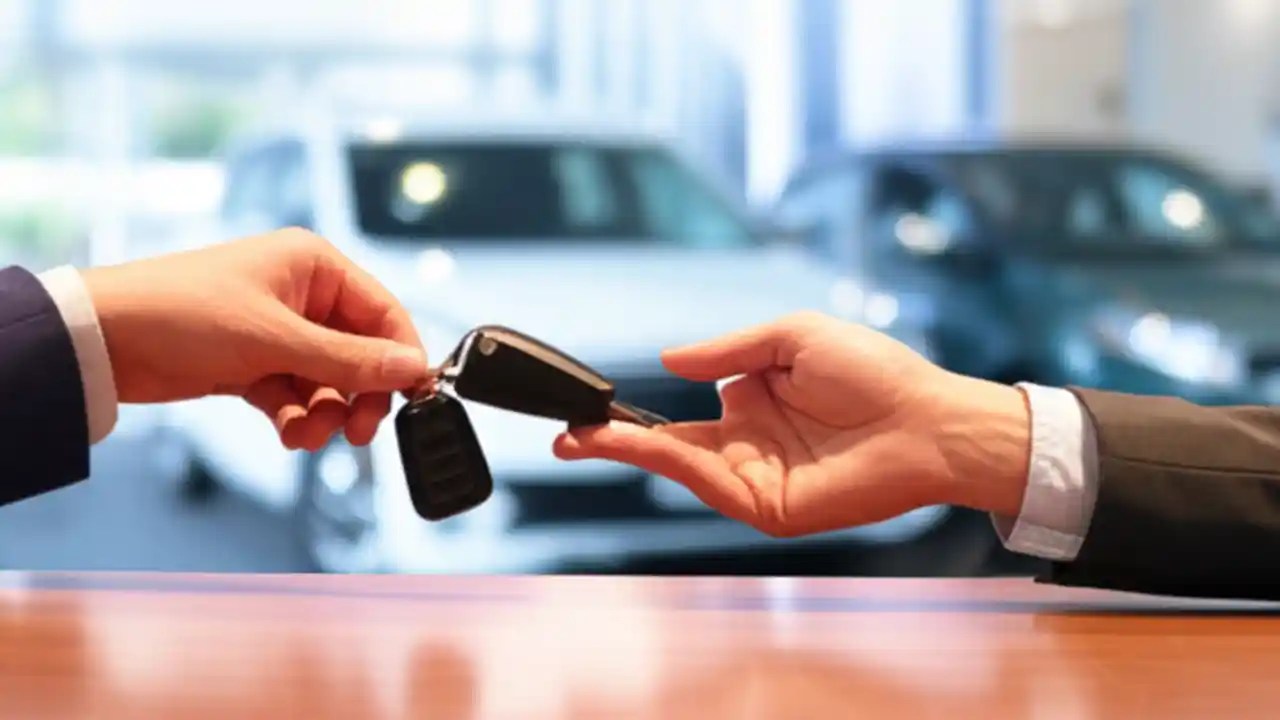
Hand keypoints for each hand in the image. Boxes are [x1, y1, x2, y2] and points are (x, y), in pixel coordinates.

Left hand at [81, 228, 428, 450]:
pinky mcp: (252, 361)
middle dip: (356, 396)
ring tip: (305, 435)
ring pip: (327, 380)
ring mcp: (276, 329)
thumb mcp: (276, 339)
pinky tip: (287, 433)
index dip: (399, 357)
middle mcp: (301, 293)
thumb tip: (412, 368)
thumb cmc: (180, 313)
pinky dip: (295, 416)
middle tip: (355, 432)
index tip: (410, 398)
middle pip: (359, 353)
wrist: (100, 341)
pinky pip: (294, 394)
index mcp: (313, 265)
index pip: (382, 312)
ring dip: (323, 413)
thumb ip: (350, 359)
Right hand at [553, 312, 1030, 536]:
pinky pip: (715, 484)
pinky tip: (652, 446)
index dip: (638, 415)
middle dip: (613, 444)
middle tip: (563, 436)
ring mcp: (758, 480)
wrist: (927, 417)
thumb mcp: (789, 337)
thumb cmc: (873, 370)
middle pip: (669, 450)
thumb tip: (668, 361)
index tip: (593, 406)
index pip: (681, 417)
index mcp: (752, 406)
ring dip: (633, 453)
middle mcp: (748, 447)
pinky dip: (680, 465)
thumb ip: (726, 351)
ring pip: (682, 469)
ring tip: (583, 438)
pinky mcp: (773, 508)